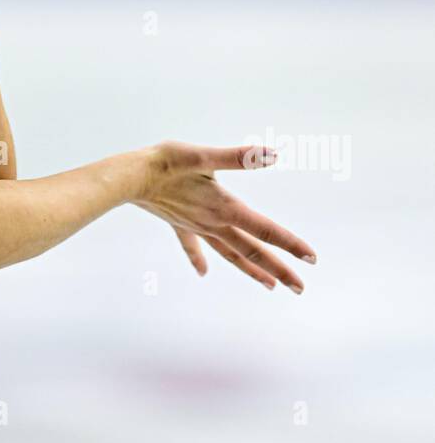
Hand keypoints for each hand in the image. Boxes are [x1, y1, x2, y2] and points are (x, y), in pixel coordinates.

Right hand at [131, 141, 317, 291]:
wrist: (130, 177)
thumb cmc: (167, 162)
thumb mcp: (204, 156)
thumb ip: (240, 157)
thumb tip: (272, 154)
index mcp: (225, 207)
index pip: (265, 229)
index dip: (290, 243)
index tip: (312, 259)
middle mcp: (214, 223)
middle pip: (252, 250)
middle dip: (278, 269)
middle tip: (300, 287)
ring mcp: (196, 226)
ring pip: (230, 254)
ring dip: (251, 270)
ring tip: (270, 286)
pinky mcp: (179, 223)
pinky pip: (192, 246)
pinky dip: (199, 260)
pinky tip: (203, 274)